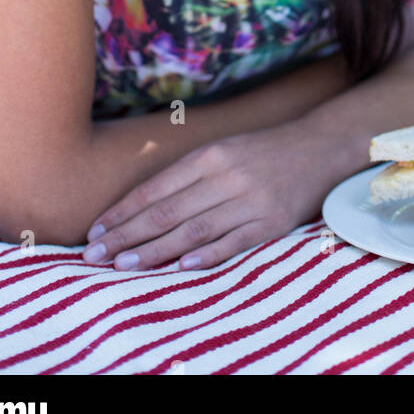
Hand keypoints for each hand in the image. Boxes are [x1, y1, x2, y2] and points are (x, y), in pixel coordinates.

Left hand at [80, 119, 356, 270]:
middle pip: (167, 212)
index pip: (155, 189)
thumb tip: (140, 207)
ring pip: (193, 230)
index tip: (94, 232)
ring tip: (124, 266)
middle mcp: (225, 176)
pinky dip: (209, 255)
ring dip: (155, 251)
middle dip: (126, 236)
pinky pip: (235, 241)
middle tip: (94, 256)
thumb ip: (188, 176)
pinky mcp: (273, 221)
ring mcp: (249, 200)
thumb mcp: (223, 151)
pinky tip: (183, 266)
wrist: (319, 147)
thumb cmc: (262, 152)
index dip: (122, 212)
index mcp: (209, 156)